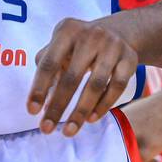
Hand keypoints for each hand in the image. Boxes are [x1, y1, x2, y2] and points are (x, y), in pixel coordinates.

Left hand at [27, 17, 137, 136]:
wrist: (118, 32)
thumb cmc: (79, 46)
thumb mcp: (60, 47)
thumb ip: (47, 69)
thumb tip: (40, 102)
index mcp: (67, 31)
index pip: (49, 63)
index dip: (39, 88)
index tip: (32, 111)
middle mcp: (90, 36)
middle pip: (72, 77)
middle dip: (57, 106)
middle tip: (46, 129)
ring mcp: (112, 46)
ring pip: (96, 85)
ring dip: (81, 111)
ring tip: (69, 131)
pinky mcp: (130, 58)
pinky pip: (117, 87)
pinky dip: (103, 105)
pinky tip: (91, 119)